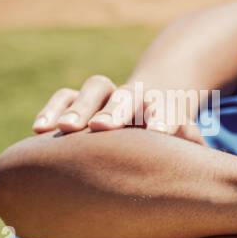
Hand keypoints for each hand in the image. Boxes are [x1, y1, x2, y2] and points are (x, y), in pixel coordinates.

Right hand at [32, 73, 204, 142]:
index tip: (158, 130)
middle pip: (128, 95)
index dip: (162, 117)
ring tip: (68, 129)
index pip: (167, 108)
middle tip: (105, 127)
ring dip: (81, 107)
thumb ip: (191, 144)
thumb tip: (195, 148)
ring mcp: (107, 97)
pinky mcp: (80, 101)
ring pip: (95, 89)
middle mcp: (136, 97)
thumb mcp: (189, 145)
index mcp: (167, 107)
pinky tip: (41, 129)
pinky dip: (53, 109)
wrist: (153, 118)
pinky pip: (64, 96)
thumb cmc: (173, 144)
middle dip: (116, 109)